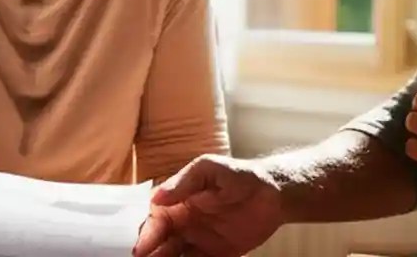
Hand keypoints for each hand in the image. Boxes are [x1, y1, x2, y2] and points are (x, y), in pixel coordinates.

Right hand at [133, 155, 283, 256]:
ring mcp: (197, 240)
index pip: (155, 220)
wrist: (275, 194)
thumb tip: (156, 197)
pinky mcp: (214, 255)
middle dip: (151, 254)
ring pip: (173, 256)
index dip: (147, 235)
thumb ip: (184, 182)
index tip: (141, 249)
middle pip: (159, 242)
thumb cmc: (239, 174)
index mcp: (177, 201)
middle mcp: (183, 222)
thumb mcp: (210, 169)